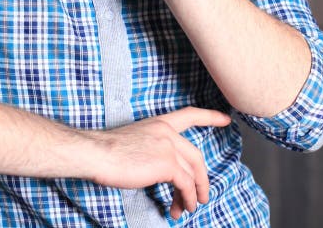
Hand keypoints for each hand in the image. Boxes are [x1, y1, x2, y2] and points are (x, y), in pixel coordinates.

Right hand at [84, 107, 231, 219]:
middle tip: (203, 195)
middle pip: (196, 156)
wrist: (97, 153)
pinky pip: (185, 184)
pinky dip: (187, 198)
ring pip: (193, 173)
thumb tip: (159, 170)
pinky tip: (182, 208)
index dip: (210, 117)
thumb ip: (151, 149)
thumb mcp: (134, 142)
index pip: (190, 114)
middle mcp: (167, 132)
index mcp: (159, 123)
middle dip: (203, 178)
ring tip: (191, 207)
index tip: (226, 120)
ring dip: (194, 194)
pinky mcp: (167, 164)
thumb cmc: (106, 151)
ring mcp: (169, 147)